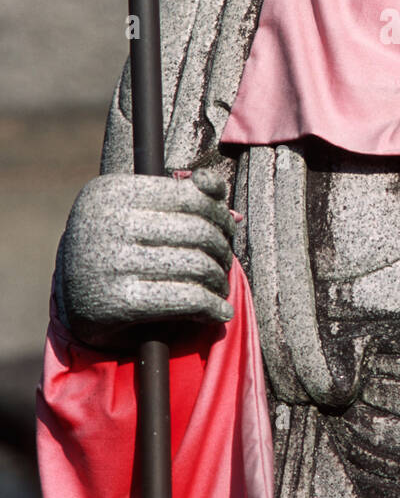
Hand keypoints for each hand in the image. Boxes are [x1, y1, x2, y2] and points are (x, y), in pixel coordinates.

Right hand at [55, 169, 235, 347]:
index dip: (217, 213)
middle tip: (226, 260)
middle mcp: (107, 223)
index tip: (227, 228)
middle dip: (222, 248)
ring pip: (195, 265)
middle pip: (197, 230)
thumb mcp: (136, 212)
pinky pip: (186, 299)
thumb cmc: (116, 248)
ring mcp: (111, 263)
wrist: (74, 301)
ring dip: (219, 279)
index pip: (187, 195)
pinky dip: (212, 307)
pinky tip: (219, 311)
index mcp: (110, 192)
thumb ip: (178, 195)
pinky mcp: (119, 303)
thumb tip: (215, 186)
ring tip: (220, 285)